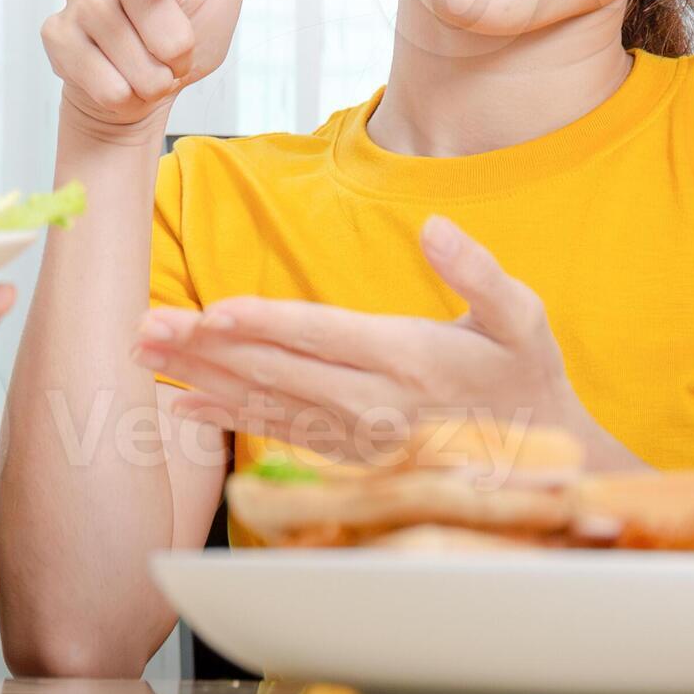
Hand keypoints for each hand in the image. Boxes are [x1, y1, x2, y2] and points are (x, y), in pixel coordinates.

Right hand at [43, 0, 246, 139]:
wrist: (148, 94)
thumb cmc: (192, 32)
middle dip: (169, 37)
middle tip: (178, 55)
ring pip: (108, 28)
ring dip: (145, 69)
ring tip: (151, 72)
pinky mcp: (54, 32)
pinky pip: (82, 61)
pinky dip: (113, 86)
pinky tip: (120, 83)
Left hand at [134, 217, 572, 459]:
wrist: (547, 464)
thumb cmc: (527, 376)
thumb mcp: (523, 316)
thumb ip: (479, 271)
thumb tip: (436, 228)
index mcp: (407, 358)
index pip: (321, 334)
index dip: (263, 323)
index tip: (211, 311)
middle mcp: (372, 404)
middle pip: (274, 371)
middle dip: (205, 348)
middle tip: (146, 327)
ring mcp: (355, 437)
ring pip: (264, 403)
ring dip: (200, 378)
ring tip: (146, 356)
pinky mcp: (347, 456)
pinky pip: (276, 434)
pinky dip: (228, 417)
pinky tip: (185, 403)